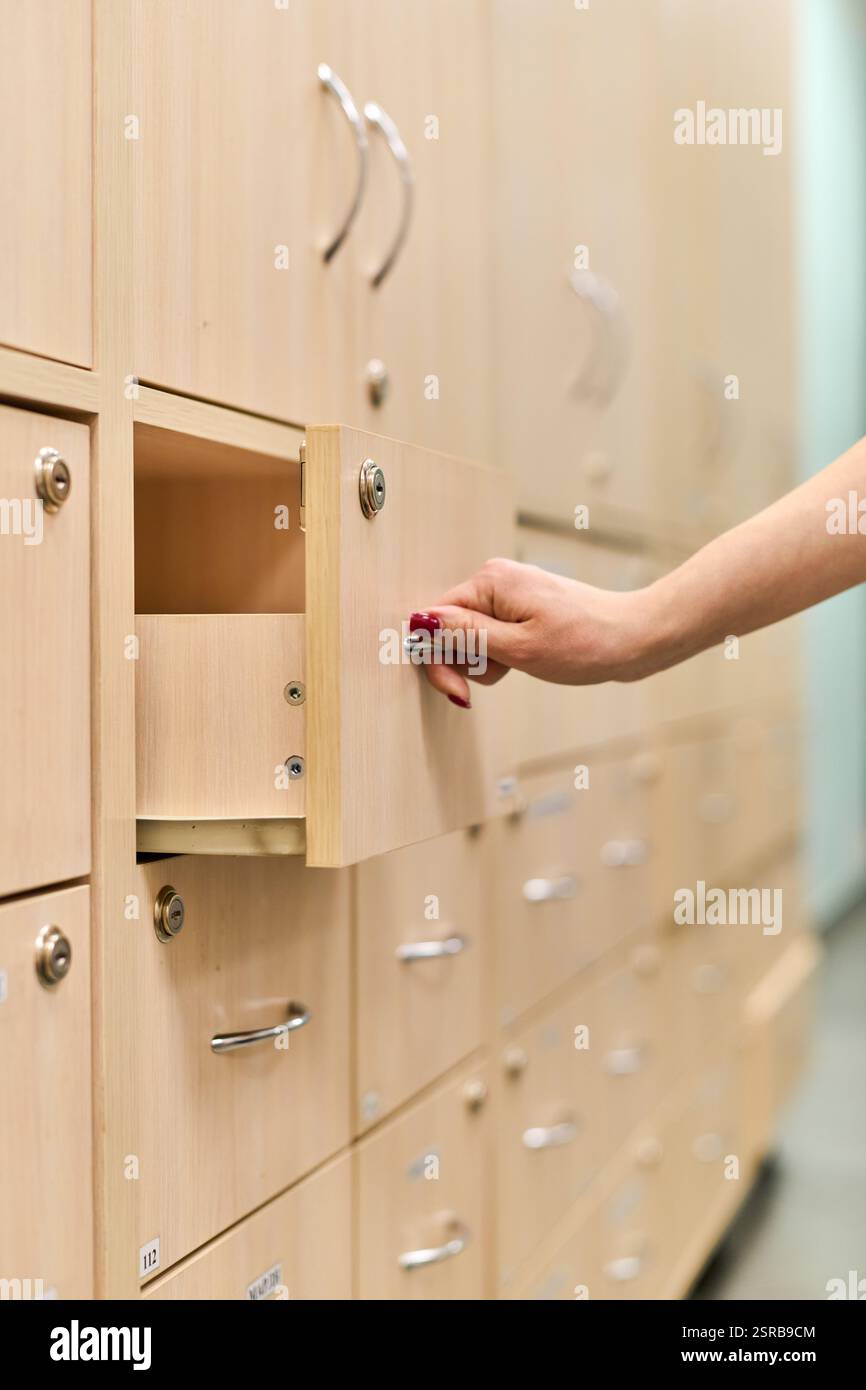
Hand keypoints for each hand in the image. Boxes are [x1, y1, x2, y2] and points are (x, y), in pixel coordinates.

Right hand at [409, 557, 658, 706]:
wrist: (635, 639)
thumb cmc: (585, 644)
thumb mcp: (520, 647)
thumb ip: (466, 635)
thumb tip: (421, 622)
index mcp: (490, 582)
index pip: (434, 620)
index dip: (439, 659)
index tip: (460, 693)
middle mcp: (495, 578)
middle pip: (450, 628)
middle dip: (466, 661)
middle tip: (500, 677)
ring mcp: (510, 591)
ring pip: (471, 636)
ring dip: (487, 661)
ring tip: (521, 666)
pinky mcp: (523, 606)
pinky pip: (493, 634)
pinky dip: (502, 654)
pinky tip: (526, 660)